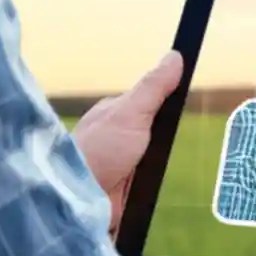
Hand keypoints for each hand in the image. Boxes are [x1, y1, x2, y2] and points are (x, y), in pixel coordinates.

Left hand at [71, 51, 182, 232]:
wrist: (77, 199)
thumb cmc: (100, 150)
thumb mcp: (131, 112)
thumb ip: (153, 87)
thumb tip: (175, 55)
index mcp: (115, 114)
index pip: (150, 105)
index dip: (166, 110)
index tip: (178, 113)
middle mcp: (115, 137)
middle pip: (154, 134)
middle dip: (162, 143)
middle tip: (163, 148)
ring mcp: (118, 164)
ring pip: (151, 160)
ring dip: (156, 168)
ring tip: (156, 171)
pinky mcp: (121, 189)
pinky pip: (146, 184)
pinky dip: (151, 187)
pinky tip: (152, 188)